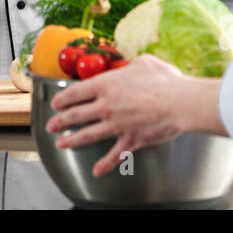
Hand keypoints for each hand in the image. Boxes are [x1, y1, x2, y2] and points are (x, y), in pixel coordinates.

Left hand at [45, 54, 225, 176]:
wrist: (180, 103)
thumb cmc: (164, 80)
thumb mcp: (142, 62)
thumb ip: (128, 65)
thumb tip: (126, 65)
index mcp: (106, 84)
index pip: (76, 92)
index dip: (62, 99)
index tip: (56, 103)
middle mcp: (106, 106)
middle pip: (75, 115)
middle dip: (60, 121)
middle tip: (51, 125)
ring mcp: (116, 125)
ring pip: (87, 135)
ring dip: (72, 141)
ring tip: (62, 144)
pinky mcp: (130, 140)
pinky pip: (114, 155)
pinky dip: (105, 165)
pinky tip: (96, 171)